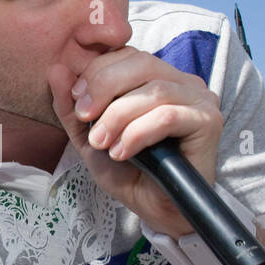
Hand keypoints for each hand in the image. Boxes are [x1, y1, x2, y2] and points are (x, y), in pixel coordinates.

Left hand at [49, 48, 222, 238]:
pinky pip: (168, 116)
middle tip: (86, 119)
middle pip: (140, 63)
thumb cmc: (129, 172)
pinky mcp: (208, 122)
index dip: (97, 73)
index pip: (126, 54)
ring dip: (119, 117)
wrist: (156, 210)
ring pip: (154, 90)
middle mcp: (182, 82)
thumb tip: (56, 70)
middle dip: (104, 88)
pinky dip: (138, 133)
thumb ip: (71, 107)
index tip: (77, 103)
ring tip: (103, 144)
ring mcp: (199, 99)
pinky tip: (123, 153)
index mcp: (156, 77)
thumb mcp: (90, 138)